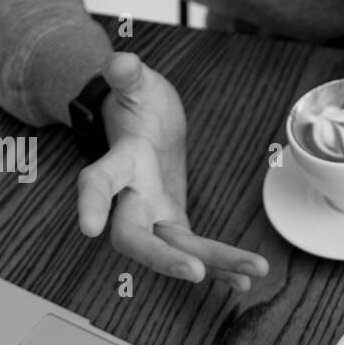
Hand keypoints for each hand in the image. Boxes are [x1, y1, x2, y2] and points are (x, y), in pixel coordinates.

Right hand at [76, 52, 267, 289]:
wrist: (147, 125)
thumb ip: (127, 75)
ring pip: (178, 250)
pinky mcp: (175, 222)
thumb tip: (120, 62)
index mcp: (120, 162)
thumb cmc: (137, 104)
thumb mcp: (135, 83)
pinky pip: (196, 251)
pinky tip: (245, 282)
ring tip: (254, 275)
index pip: (98, 183)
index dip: (92, 203)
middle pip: (135, 236)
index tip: (89, 228)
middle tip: (195, 272)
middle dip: (163, 259)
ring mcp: (153, 214)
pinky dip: (220, 266)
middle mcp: (131, 197)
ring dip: (216, 264)